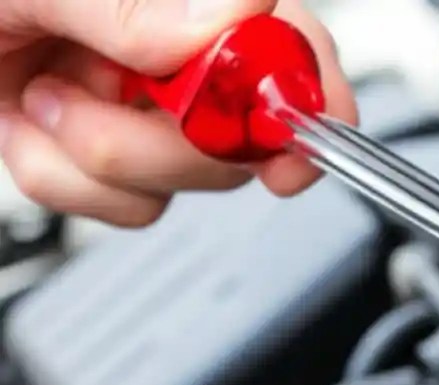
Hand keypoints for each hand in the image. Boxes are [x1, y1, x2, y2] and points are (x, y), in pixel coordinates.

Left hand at [0, 0, 356, 226]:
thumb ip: (127, 0)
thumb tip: (230, 18)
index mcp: (175, 2)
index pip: (287, 43)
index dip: (308, 95)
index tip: (286, 143)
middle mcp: (172, 51)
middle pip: (249, 133)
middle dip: (168, 140)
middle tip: (103, 100)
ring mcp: (138, 107)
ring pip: (184, 183)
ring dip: (96, 160)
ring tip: (37, 99)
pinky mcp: (100, 155)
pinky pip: (126, 208)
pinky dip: (62, 182)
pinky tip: (26, 128)